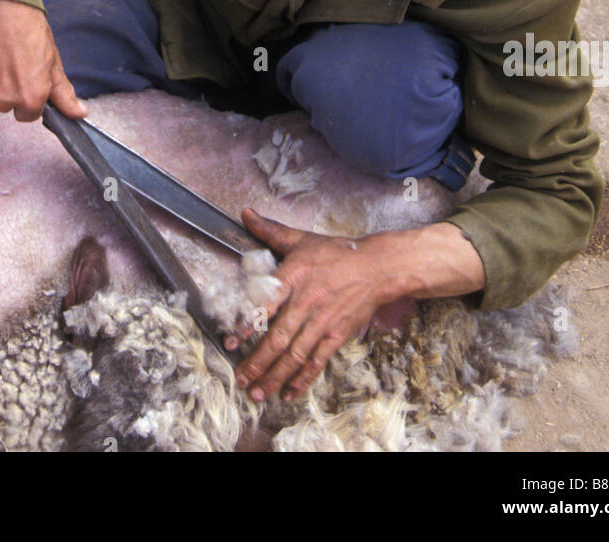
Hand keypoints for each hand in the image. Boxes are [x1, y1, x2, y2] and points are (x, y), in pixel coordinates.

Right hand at [0, 0, 86, 122]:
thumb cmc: (29, 28)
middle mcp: (3, 100)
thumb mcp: (52, 60)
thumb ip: (63, 93)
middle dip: (11, 90)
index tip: (29, 79)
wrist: (1, 3)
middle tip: (14, 62)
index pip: (29, 115)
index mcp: (30, 98)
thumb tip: (79, 114)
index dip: (31, 97)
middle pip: (7, 106)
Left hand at [226, 208, 394, 402]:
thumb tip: (245, 214)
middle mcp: (307, 301)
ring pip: (295, 355)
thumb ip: (271, 232)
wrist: (378, 267)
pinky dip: (302, 379)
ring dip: (275, 376)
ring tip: (258, 392)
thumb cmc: (337, 253)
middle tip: (240, 379)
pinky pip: (317, 361)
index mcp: (294, 276)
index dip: (247, 324)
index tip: (230, 341)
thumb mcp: (302, 238)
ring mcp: (323, 321)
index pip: (266, 303)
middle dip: (257, 362)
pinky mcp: (337, 334)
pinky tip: (289, 393)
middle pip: (278, 338)